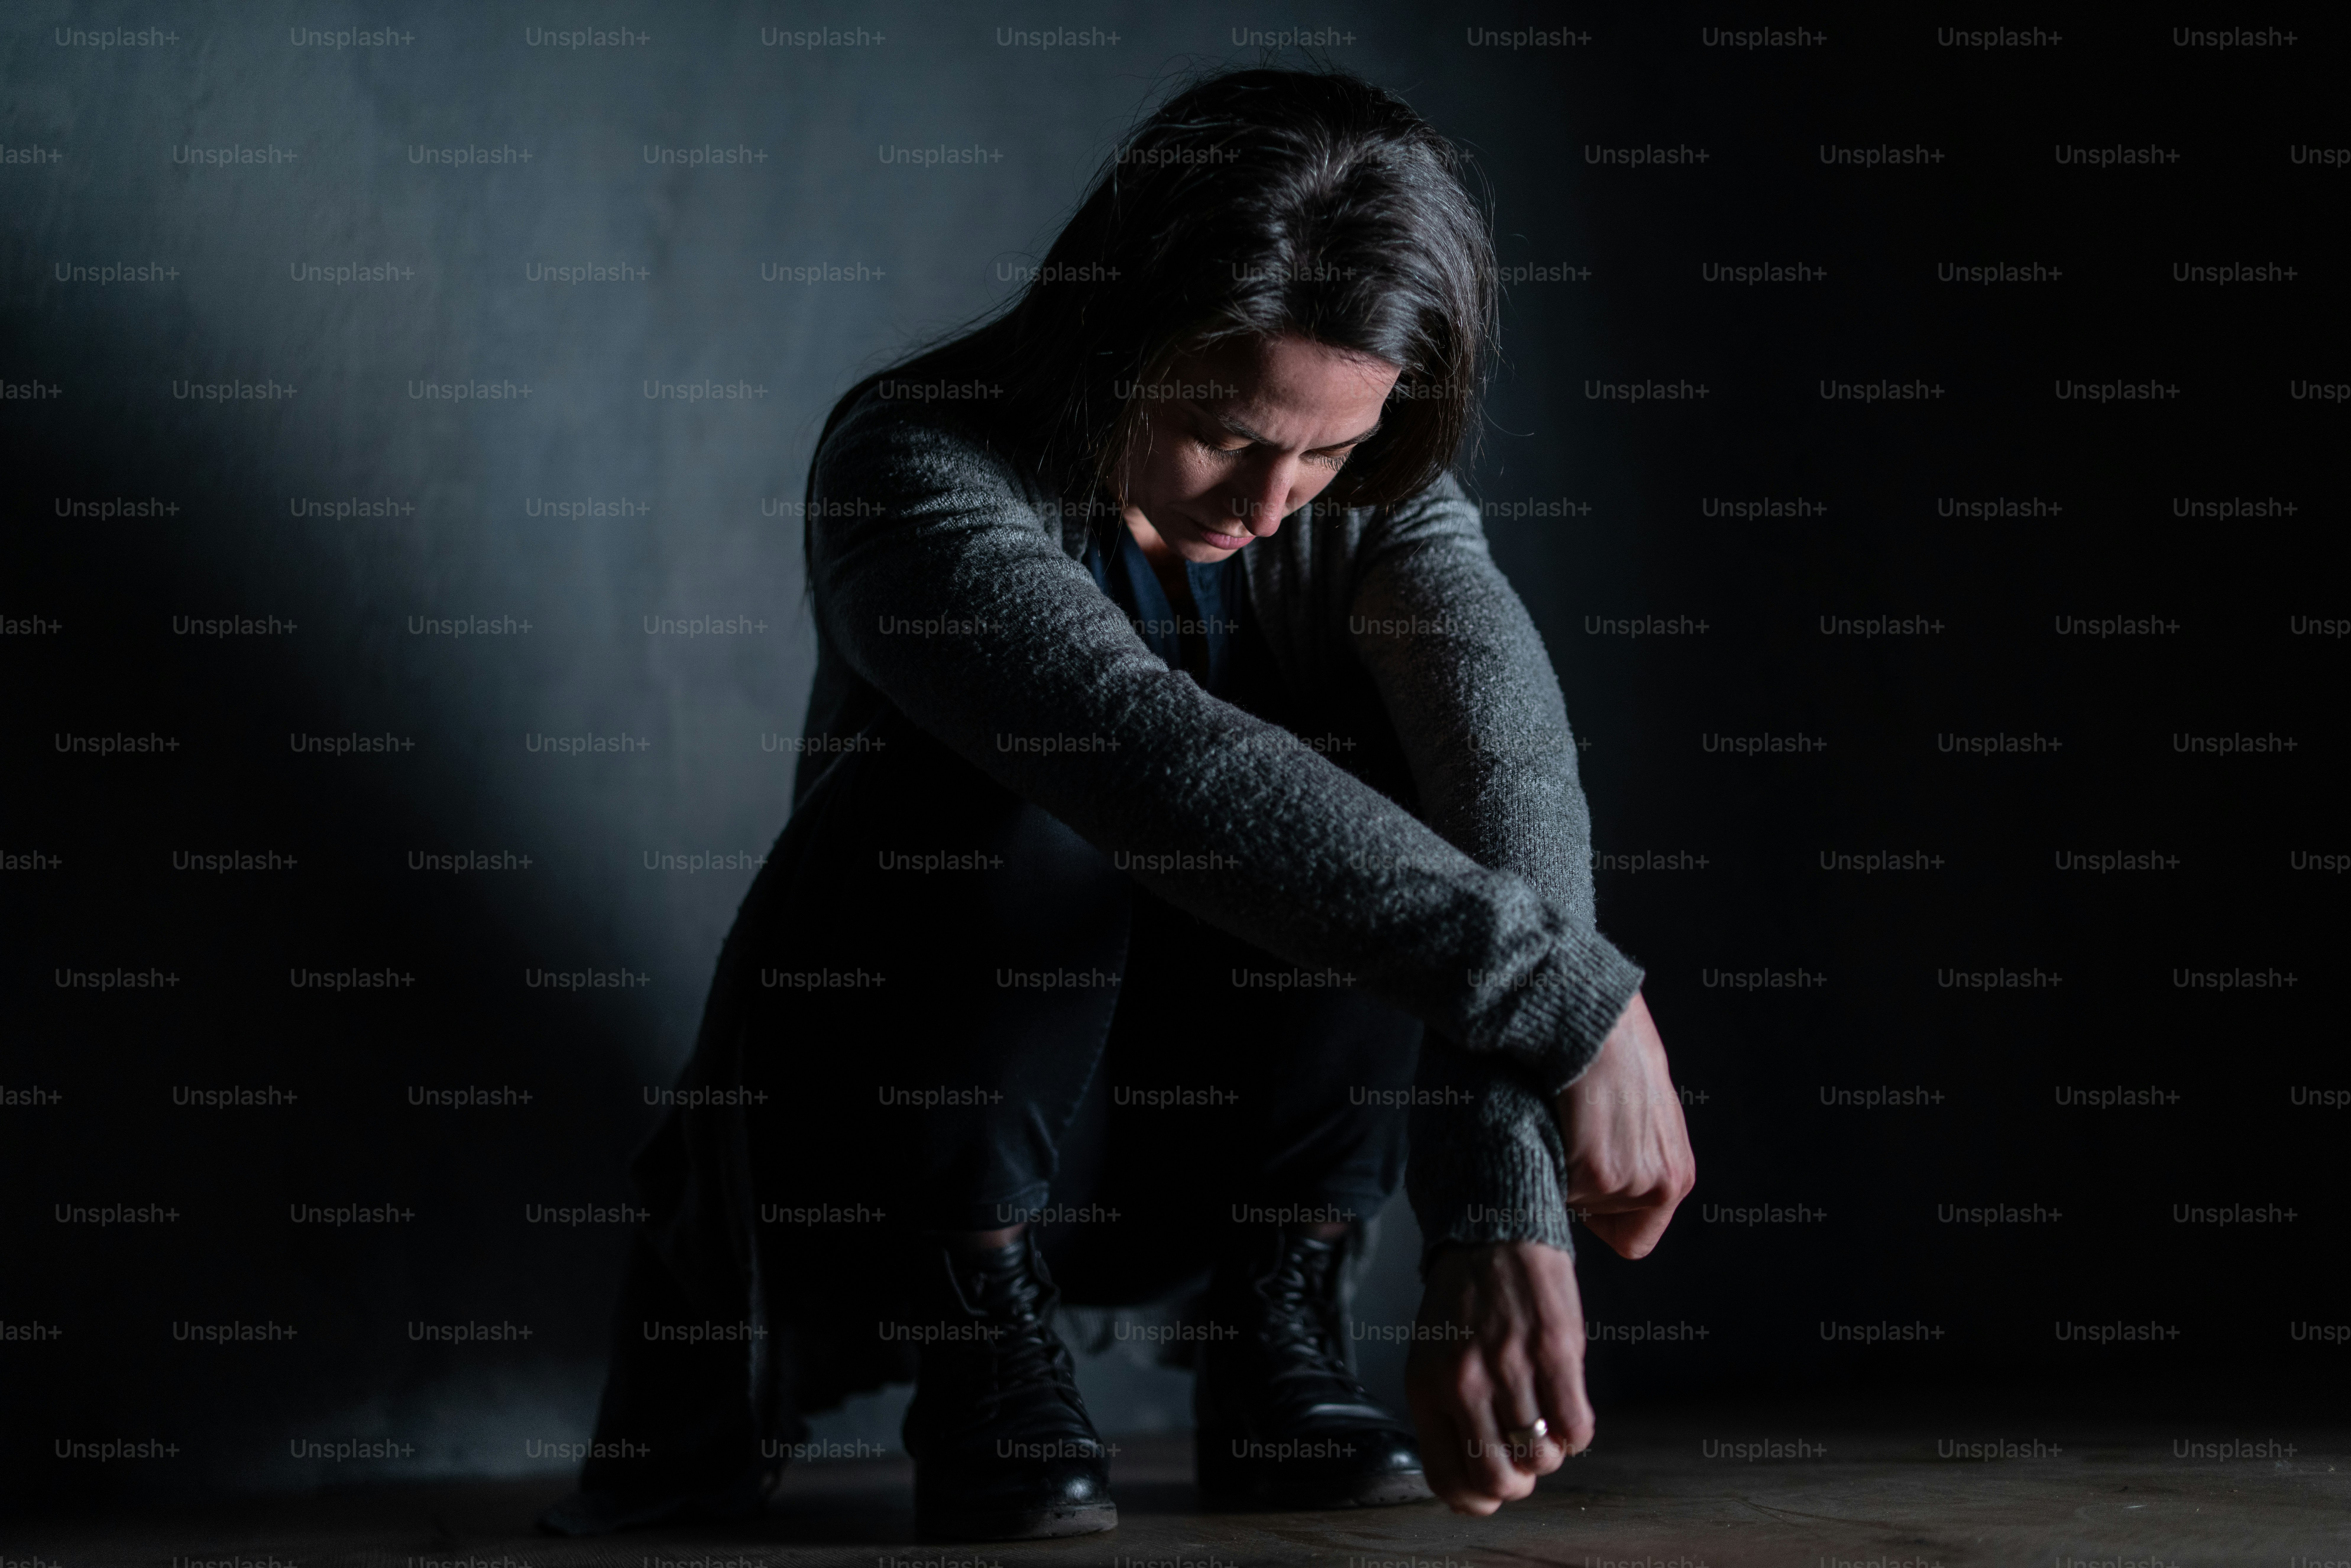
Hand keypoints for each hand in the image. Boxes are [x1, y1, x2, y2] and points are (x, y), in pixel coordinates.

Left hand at [1405, 1240, 1591, 1513]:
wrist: (1492, 1232)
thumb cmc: (1464, 1302)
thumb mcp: (1433, 1357)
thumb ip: (1446, 1413)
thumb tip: (1472, 1477)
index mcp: (1426, 1388)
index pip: (1446, 1479)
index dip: (1475, 1501)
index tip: (1492, 1491)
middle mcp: (1464, 1383)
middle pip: (1496, 1480)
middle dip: (1517, 1485)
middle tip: (1524, 1462)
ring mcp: (1510, 1367)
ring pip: (1540, 1458)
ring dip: (1549, 1454)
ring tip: (1545, 1424)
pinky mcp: (1555, 1351)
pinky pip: (1576, 1428)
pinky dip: (1577, 1433)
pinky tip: (1567, 1410)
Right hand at [1555, 991, 1694, 1258]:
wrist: (1591, 1013)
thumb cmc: (1610, 1048)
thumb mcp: (1643, 1107)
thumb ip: (1635, 1150)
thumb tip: (1598, 1183)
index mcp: (1677, 1176)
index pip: (1635, 1240)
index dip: (1603, 1216)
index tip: (1586, 1173)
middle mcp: (1664, 1186)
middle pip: (1598, 1218)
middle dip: (1577, 1183)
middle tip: (1574, 1129)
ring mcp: (1632, 1183)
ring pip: (1571, 1203)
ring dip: (1558, 1166)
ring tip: (1564, 1114)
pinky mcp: (1598, 1173)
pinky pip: (1552, 1187)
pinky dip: (1543, 1156)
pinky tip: (1552, 1113)